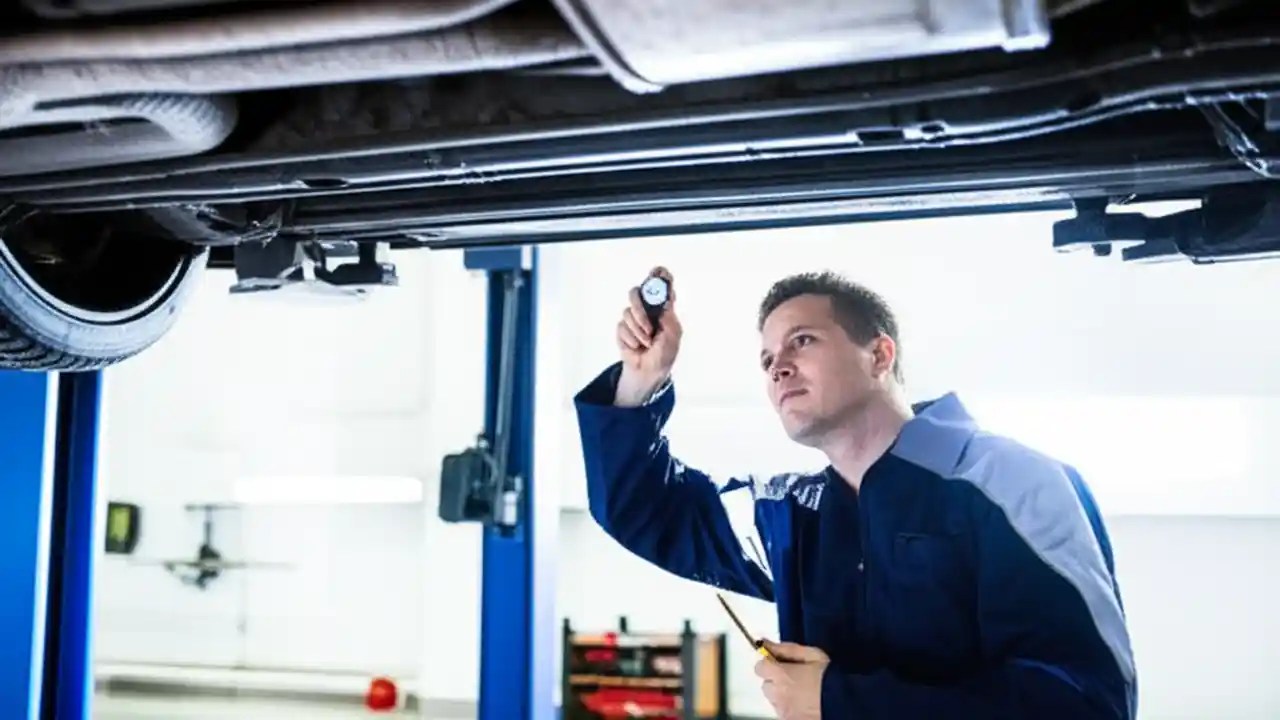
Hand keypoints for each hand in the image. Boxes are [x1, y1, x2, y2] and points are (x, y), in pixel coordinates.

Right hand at [614, 266, 681, 406]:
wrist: (649, 370)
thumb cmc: (665, 352)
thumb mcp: (673, 336)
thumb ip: (669, 317)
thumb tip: (665, 301)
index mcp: (662, 308)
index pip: (660, 285)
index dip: (659, 275)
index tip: (657, 271)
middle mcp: (646, 309)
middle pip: (636, 292)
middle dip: (639, 307)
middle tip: (647, 324)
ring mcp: (633, 318)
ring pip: (628, 311)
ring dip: (639, 331)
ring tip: (647, 342)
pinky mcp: (623, 328)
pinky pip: (622, 326)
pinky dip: (632, 339)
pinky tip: (638, 346)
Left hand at [755, 641, 829, 719]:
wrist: (845, 702)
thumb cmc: (830, 677)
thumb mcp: (812, 654)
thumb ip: (786, 649)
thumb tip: (766, 643)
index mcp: (780, 675)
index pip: (760, 667)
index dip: (770, 664)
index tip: (781, 664)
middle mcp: (777, 694)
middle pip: (766, 685)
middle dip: (776, 681)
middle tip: (795, 679)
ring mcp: (783, 710)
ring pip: (774, 700)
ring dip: (783, 695)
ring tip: (802, 692)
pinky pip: (783, 712)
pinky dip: (790, 707)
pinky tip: (804, 704)